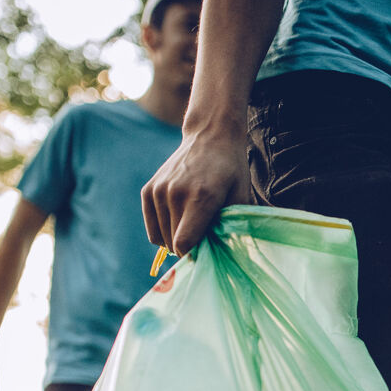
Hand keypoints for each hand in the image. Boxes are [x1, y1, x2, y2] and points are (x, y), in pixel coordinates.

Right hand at [141, 128, 251, 255]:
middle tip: (204, 236)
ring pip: (161, 238)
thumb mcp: (241, 196)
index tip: (206, 251)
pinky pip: (152, 229)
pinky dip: (163, 232)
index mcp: (201, 197)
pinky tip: (179, 222)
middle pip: (173, 243)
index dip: (195, 254)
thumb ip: (233, 225)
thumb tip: (226, 254)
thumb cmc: (231, 170)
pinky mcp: (148, 190)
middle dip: (189, 248)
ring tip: (193, 225)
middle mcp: (175, 194)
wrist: (210, 135)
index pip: (184, 243)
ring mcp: (159, 191)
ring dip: (176, 240)